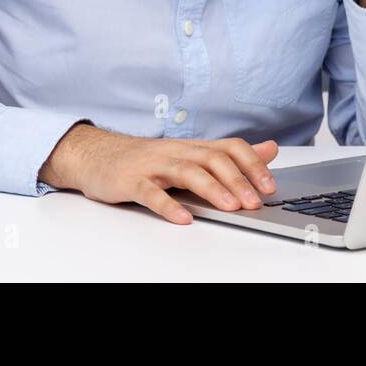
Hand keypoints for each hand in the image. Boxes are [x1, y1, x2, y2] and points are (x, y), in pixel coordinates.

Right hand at [38, 123, 279, 224]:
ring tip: (230, 208)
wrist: (96, 155)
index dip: (252, 165)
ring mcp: (152, 166)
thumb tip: (270, 149)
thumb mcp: (189, 154)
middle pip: (211, 158)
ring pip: (186, 171)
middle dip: (237, 180)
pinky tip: (183, 218)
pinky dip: (168, 206)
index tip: (269, 187)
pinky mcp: (130, 181)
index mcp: (191, 147)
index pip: (228, 147)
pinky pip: (150, 192)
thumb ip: (230, 154)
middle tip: (254, 202)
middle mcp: (175, 152)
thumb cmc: (145, 159)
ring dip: (211, 189)